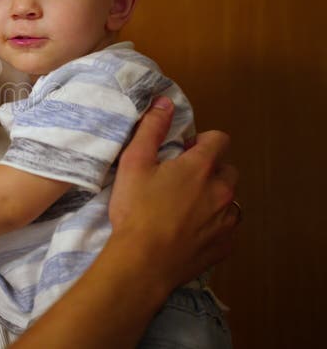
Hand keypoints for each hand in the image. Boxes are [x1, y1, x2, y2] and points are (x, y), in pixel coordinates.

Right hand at [110, 96, 238, 288]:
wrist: (143, 262)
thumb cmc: (136, 210)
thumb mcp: (134, 163)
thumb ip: (151, 129)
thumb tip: (164, 101)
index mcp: (202, 167)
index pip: (220, 139)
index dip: (203, 142)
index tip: (184, 153)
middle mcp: (223, 191)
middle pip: (228, 170)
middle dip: (210, 171)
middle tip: (181, 182)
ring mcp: (227, 221)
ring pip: (229, 200)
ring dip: (214, 199)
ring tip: (185, 209)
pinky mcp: (225, 246)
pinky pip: (227, 228)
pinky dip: (214, 226)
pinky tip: (189, 232)